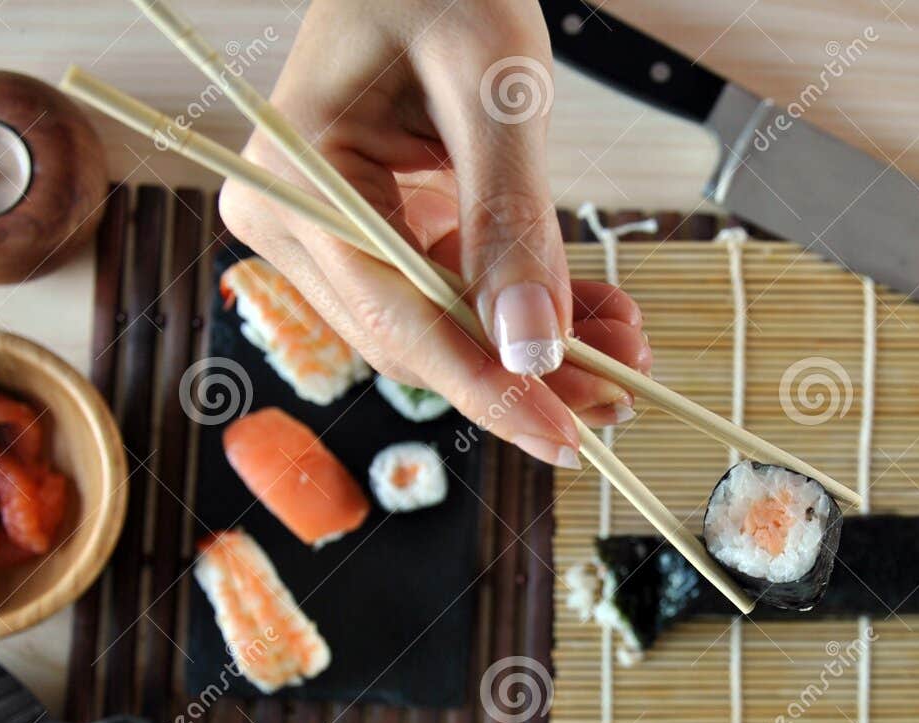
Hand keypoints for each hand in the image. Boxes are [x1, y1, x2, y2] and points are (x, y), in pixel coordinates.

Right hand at [220, 0, 647, 468]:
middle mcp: (292, 219)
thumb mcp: (494, 90)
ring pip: (439, 329)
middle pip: (417, 339)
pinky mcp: (372, 229)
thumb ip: (513, 222)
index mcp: (296, 181)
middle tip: (620, 399)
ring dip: (533, 349)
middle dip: (523, 375)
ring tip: (625, 352)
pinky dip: (519, 308)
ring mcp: (327, 230)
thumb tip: (533, 349)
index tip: (562, 436)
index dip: (485, 386)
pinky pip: (448, 294)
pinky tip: (592, 315)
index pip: (397, 319)